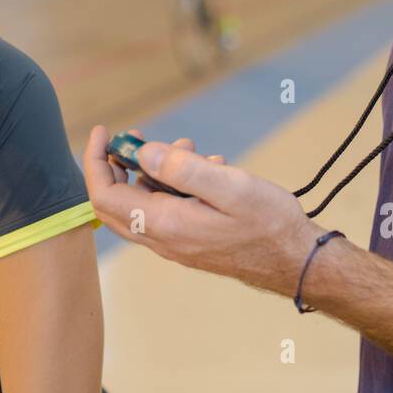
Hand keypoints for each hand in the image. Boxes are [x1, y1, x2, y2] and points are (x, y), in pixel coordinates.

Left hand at [84, 125, 323, 296]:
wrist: (296, 261)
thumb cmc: (269, 224)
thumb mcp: (230, 186)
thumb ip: (183, 169)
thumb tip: (144, 152)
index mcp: (166, 225)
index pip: (105, 195)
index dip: (96, 161)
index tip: (104, 131)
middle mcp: (164, 239)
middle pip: (114, 202)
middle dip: (117, 165)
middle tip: (136, 137)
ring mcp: (176, 243)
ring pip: (142, 204)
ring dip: (152, 172)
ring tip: (187, 147)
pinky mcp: (190, 242)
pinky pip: (165, 210)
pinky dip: (172, 185)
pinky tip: (206, 168)